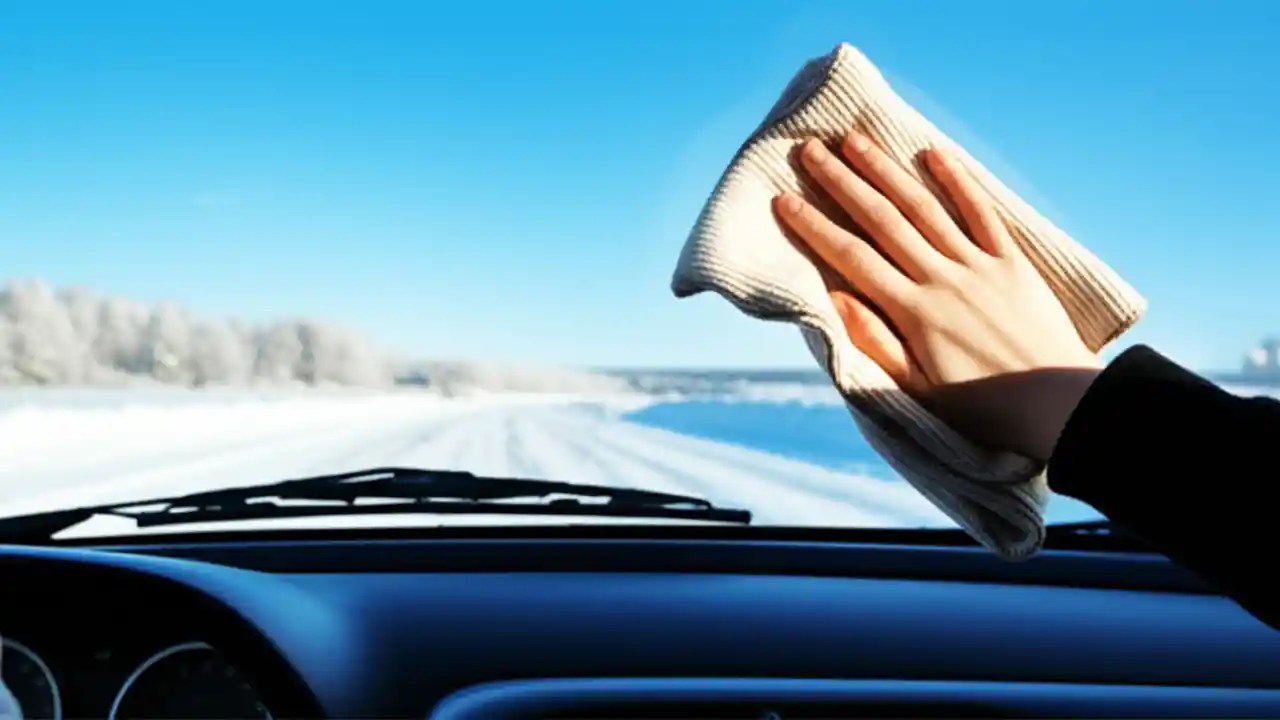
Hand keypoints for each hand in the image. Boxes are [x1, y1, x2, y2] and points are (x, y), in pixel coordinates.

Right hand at [774, 133, 1101, 461]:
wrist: (1062, 407)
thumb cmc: (983, 408)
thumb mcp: (919, 389)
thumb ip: (876, 342)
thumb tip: (834, 298)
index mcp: (913, 313)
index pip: (852, 258)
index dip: (815, 227)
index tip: (784, 199)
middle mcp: (942, 279)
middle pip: (883, 220)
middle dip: (842, 182)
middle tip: (811, 150)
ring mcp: (979, 266)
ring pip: (925, 207)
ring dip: (887, 171)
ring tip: (856, 141)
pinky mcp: (1013, 263)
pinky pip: (981, 213)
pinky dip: (958, 180)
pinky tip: (933, 153)